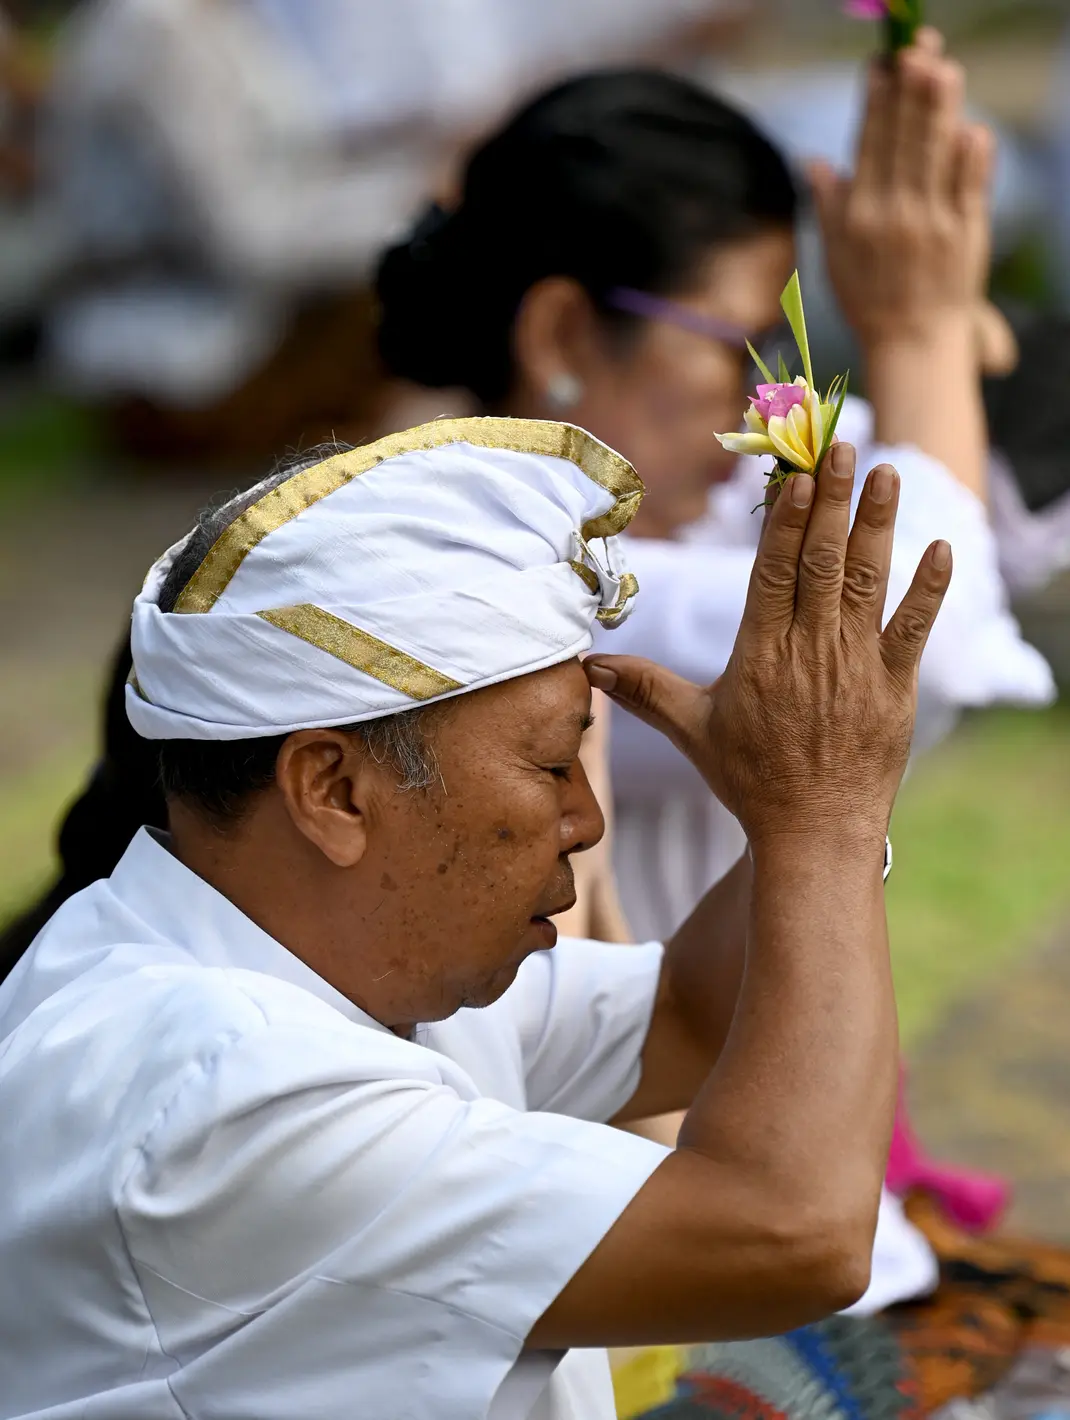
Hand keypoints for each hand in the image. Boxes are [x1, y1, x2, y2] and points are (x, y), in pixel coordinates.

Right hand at [585, 443, 951, 850]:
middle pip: (822, 563)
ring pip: (868, 583)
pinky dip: (930, 589)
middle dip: (834, 501)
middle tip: (842, 447)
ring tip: (888, 473)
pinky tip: (942, 546)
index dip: (786, 523)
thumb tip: (587, 665)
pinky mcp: (896, 687)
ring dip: (878, 526)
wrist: (814, 833)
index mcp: (761, 654)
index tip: (797, 476)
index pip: (774, 574)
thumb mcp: (691, 730)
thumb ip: (643, 689)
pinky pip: (916, 630)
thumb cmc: (751, 780)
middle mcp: (811, 651)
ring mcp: (857, 667)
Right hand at [810, 29, 993, 349]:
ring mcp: (931, 223)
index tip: (880, 64)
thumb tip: (810, 161)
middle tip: (916, 47)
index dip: (874, 100)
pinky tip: (970, 129)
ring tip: (942, 68)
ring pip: (935, 155)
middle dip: (909, 90)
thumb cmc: (870, 300)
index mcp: (858, 215)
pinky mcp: (965, 234)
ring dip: (938, 109)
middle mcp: (892, 215)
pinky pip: (969, 188)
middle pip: (902, 139)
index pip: (866, 143)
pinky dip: (970, 159)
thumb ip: (827, 204)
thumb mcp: (835, 256)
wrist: (912, 345)